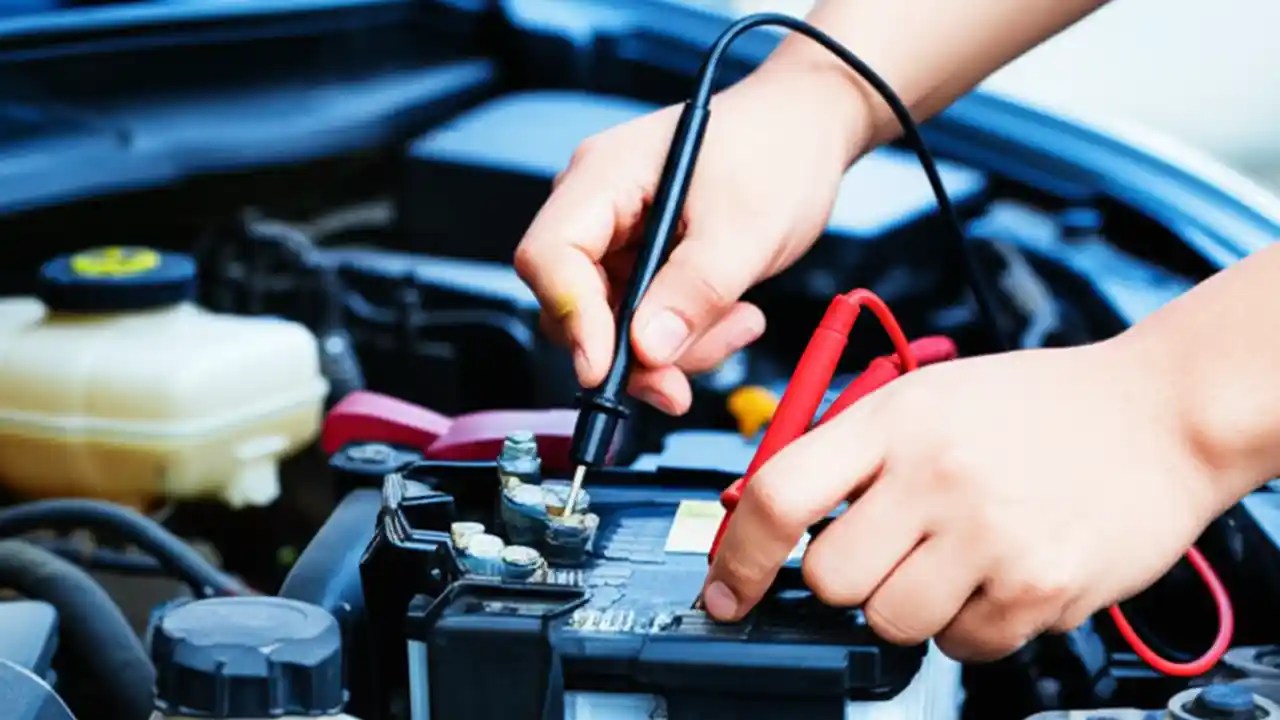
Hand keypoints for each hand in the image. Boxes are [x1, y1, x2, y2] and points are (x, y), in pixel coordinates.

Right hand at [515, 63, 868, 414]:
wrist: (808, 128)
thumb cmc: (778, 150)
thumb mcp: (747, 229)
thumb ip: (694, 291)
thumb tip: (645, 349)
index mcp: (603, 176)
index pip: (549, 256)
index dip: (572, 319)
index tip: (605, 372)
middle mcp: (597, 206)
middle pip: (575, 302)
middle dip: (632, 352)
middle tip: (682, 382)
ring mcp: (619, 235)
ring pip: (614, 325)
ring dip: (676, 346)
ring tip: (740, 322)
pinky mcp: (644, 260)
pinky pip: (645, 320)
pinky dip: (688, 334)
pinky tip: (733, 314)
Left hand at [700, 338, 1238, 660]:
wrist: (1159, 413)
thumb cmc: (1033, 405)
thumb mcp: (926, 396)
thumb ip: (850, 453)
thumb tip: (768, 518)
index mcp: (894, 418)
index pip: (779, 495)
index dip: (738, 555)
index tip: (727, 590)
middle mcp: (937, 475)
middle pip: (830, 578)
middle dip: (847, 577)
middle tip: (891, 548)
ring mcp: (991, 535)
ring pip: (893, 621)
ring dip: (910, 605)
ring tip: (956, 557)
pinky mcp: (1041, 588)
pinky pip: (964, 645)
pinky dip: (972, 623)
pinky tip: (1002, 571)